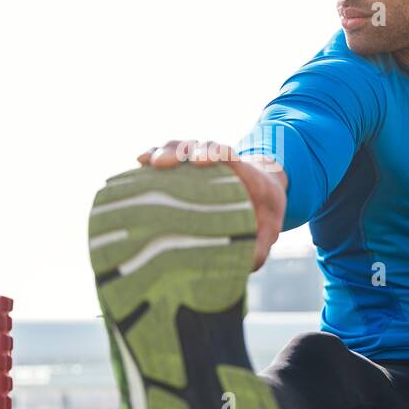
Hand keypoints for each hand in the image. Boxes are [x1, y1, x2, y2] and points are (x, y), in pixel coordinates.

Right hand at [137, 140, 287, 271]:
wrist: (263, 192)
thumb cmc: (264, 212)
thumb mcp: (269, 228)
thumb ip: (261, 244)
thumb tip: (247, 262)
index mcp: (245, 173)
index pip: (228, 155)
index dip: (213, 154)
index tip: (199, 161)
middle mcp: (221, 161)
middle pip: (200, 146)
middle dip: (181, 152)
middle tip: (164, 163)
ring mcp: (201, 161)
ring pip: (182, 147)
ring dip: (164, 152)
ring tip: (147, 161)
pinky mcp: (186, 166)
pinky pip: (168, 155)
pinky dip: (154, 155)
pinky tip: (139, 161)